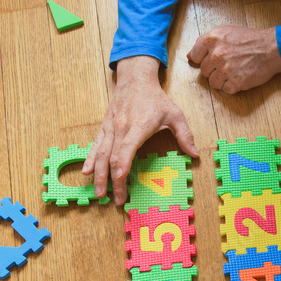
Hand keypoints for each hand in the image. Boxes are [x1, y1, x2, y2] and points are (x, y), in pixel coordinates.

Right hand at [83, 56, 197, 205]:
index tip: (121, 181)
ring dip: (98, 175)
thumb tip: (194, 154)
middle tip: (115, 200)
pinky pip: (95, 146)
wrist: (135, 79)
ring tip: (99, 193)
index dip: (122, 165)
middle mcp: (121, 128)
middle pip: (112, 157)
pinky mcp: (104, 128)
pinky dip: (89, 160)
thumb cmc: (155, 98)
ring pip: (100, 154)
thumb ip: (185, 134)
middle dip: (112, 181)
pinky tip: (86, 172)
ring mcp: (111, 128)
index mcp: (139, 125)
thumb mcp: (175, 114)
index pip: (127, 148)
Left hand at [188, 26, 280, 93]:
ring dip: (222, 80)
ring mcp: (226, 69)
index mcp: (212, 39)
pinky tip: (240, 77)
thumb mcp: (225, 32)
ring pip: (213, 83)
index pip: (195, 56)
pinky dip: (232, 87)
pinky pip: (225, 90)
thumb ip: (205, 42)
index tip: (212, 60)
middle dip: (214, 70)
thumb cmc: (248, 40)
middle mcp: (217, 54)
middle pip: (204, 71)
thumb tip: (190, 56)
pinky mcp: (236, 82)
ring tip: (234, 71)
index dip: (203, 59)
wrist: (270, 48)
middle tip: (228, 64)